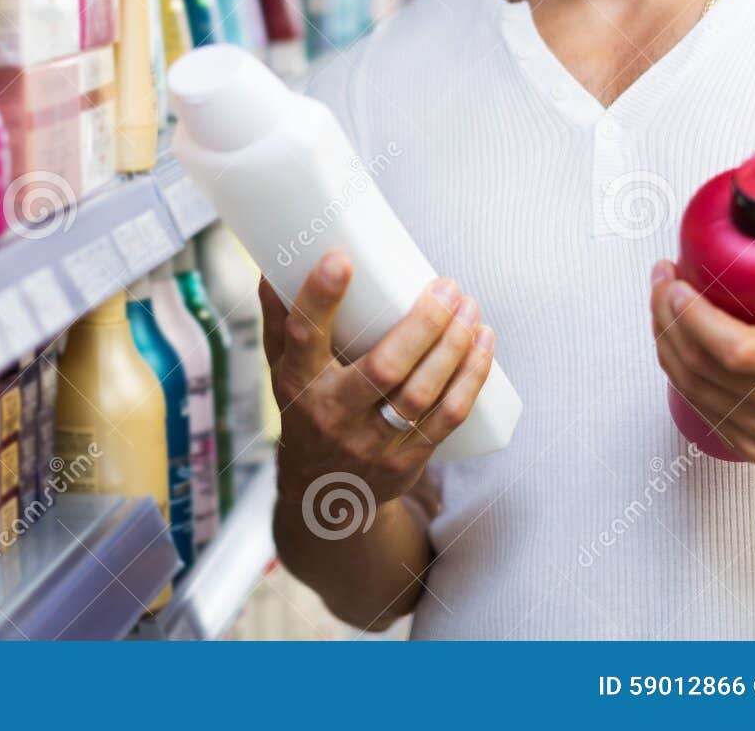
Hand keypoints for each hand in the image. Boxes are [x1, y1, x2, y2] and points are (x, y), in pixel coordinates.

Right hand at [260, 251, 495, 507]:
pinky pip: (447, 417)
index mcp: (298, 383)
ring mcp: (372, 443)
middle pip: (384, 368)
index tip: (342, 259)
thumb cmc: (306, 410)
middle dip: (423, 324)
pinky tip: (483, 344)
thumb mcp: (281, 369)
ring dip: (454, 347)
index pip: (304, 337)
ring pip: (422, 393)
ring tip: (470, 309)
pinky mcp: (406, 461)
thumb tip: (272, 263)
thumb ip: (280, 318)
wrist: (323, 494)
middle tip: (446, 287)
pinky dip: (471, 378)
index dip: (320, 299)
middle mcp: (333, 414)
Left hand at [651, 164, 754, 466]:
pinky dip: (677, 371)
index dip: (690, 315)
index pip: (730, 348)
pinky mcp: (752, 447)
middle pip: (699, 365)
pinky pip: (698, 405)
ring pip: (690, 386)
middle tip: (661, 279)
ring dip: (664, 341)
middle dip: (667, 317)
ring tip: (662, 301)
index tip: (673, 279)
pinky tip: (672, 339)